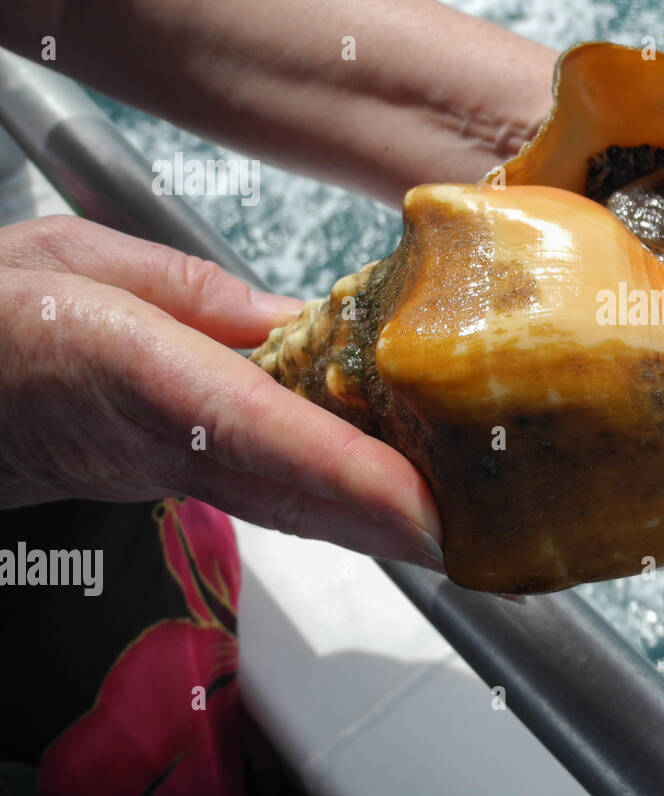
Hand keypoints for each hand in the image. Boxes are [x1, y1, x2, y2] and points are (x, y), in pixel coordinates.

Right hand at [0, 215, 441, 568]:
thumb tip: (287, 322)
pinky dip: (342, 505)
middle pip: (298, 491)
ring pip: (294, 505)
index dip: (346, 472)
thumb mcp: (81, 260)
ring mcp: (174, 471)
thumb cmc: (0, 315)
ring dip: (381, 525)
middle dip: (393, 522)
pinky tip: (398, 502)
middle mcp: (165, 440)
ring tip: (467, 524)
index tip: (421, 506)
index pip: (259, 431)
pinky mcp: (179, 478)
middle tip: (484, 535)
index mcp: (134, 372)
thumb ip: (188, 294)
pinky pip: (274, 494)